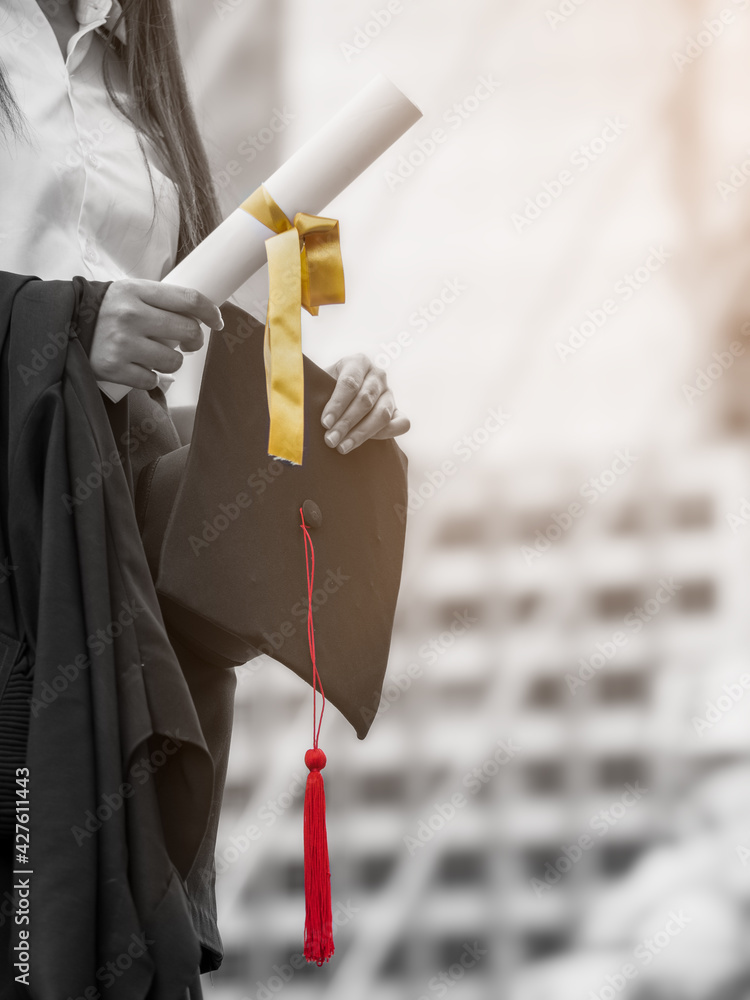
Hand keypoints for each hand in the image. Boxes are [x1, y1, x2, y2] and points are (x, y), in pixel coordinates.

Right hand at [88, 279, 223, 389]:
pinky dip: (150, 378)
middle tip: (188, 344)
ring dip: (171, 362)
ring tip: (155, 356)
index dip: (210, 311)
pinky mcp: (114, 368)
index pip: (189, 299)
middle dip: (195, 341)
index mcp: (137, 291)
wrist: (63, 324)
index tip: (217, 321)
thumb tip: (200, 317)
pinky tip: (138, 368)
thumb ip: (160, 301)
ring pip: (173, 361)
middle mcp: (131, 316)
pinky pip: (152, 380)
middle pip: (188, 331)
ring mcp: (122, 343)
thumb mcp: (130, 293)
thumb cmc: (107, 310)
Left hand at [321, 353, 409, 453]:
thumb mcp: (319, 383)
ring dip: (361, 433)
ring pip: (382, 414)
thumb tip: (300, 408)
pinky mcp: (398, 410)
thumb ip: (313, 391)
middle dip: (346, 423)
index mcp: (357, 362)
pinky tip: (366, 444)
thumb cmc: (326, 389)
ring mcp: (390, 392)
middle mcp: (377, 374)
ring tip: (342, 447)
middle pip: (365, 400)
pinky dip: (387, 434)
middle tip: (330, 440)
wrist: (341, 395)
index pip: (349, 382)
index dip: (337, 404)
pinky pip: (402, 424)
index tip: (325, 423)